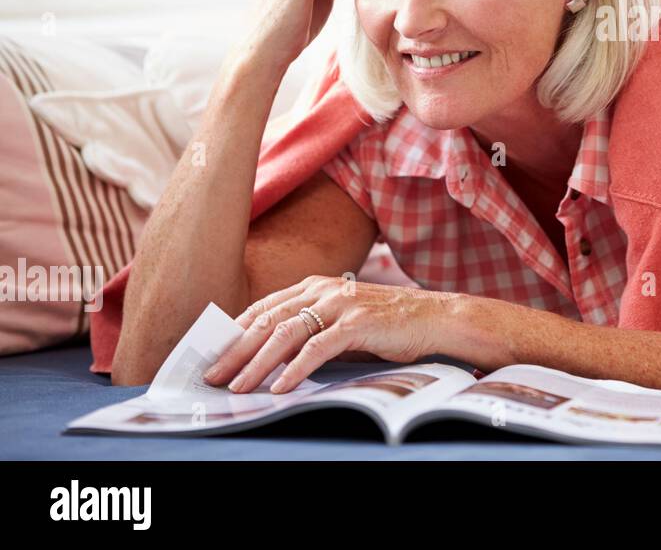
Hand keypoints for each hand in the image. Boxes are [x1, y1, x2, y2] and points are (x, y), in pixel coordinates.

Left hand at [201, 276, 451, 393]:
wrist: (436, 318)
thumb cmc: (390, 324)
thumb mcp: (343, 320)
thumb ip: (312, 330)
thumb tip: (271, 359)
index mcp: (316, 285)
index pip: (263, 307)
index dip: (234, 331)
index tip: (213, 355)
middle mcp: (324, 289)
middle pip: (267, 320)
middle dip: (235, 351)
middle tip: (213, 376)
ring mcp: (341, 304)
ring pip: (286, 333)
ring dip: (257, 364)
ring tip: (239, 387)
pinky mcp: (358, 323)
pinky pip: (317, 348)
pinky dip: (295, 369)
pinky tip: (280, 387)